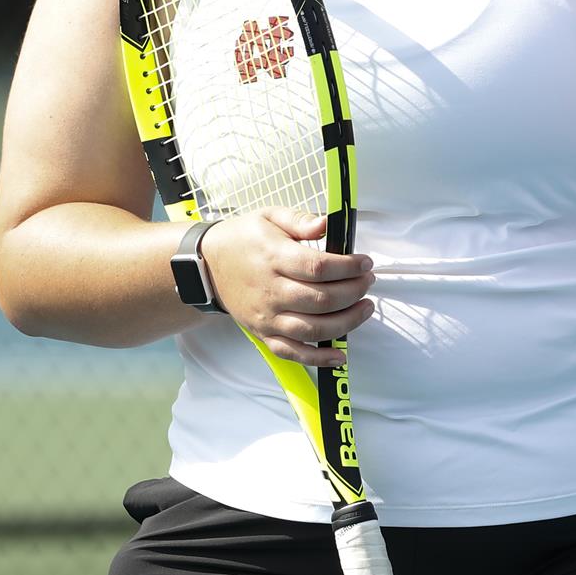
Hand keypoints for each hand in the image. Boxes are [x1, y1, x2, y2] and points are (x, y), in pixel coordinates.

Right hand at [200, 209, 377, 366]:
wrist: (207, 263)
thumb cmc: (242, 239)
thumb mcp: (269, 216)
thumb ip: (300, 219)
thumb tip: (326, 224)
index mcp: (274, 258)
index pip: (319, 268)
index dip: (349, 267)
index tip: (365, 263)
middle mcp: (271, 291)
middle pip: (321, 300)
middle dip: (354, 292)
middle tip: (368, 282)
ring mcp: (267, 317)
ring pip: (313, 329)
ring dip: (346, 322)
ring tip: (365, 308)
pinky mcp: (263, 333)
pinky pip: (292, 352)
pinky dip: (318, 358)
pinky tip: (340, 356)